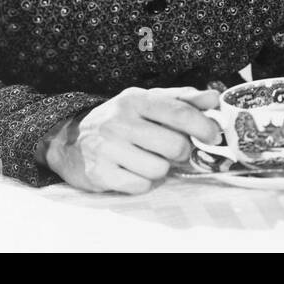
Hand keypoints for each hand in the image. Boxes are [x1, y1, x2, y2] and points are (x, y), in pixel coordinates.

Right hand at [45, 86, 220, 193]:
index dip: (203, 126)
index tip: (214, 136)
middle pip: (175, 145)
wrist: (69, 139)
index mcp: (136, 99)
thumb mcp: (147, 101)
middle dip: (181, 152)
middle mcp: (120, 121)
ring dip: (160, 168)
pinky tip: (132, 170)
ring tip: (147, 159)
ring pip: (160, 169)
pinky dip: (142, 182)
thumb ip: (182, 99)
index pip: (179, 112)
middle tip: (172, 150)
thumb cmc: (120, 119)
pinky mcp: (99, 173)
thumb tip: (214, 97)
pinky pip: (140, 186)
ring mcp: (107, 148)